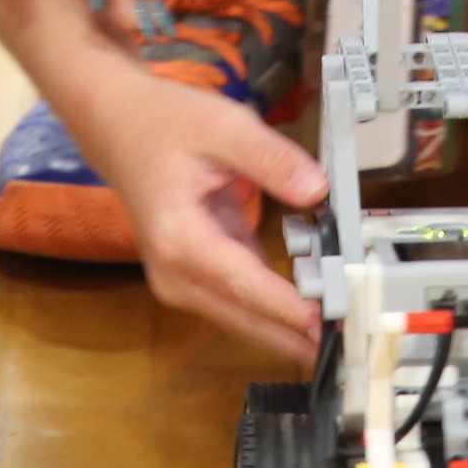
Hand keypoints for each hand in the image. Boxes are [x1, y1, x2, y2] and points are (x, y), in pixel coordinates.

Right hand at [56, 62, 329, 363]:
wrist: (117, 123)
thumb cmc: (164, 123)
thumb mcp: (224, 125)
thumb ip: (272, 159)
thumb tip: (316, 190)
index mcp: (180, 238)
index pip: (245, 285)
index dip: (290, 309)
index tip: (331, 324)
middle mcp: (175, 271)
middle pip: (245, 317)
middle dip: (296, 336)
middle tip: (350, 344)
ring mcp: (180, 278)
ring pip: (242, 317)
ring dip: (288, 329)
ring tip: (342, 336)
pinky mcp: (193, 274)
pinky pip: (239, 300)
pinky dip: (274, 307)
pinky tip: (314, 309)